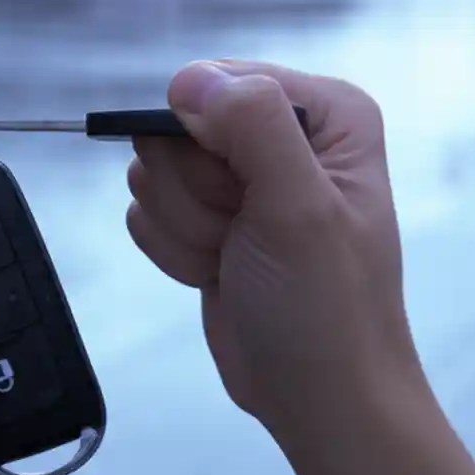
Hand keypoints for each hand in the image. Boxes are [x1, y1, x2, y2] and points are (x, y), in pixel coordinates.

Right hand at [127, 59, 424, 438]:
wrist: (320, 396)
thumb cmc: (327, 308)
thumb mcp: (299, 208)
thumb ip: (252, 127)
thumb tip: (187, 79)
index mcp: (324, 113)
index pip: (217, 82)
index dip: (209, 141)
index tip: (243, 195)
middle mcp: (282, 135)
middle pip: (176, 129)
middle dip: (196, 195)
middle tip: (243, 235)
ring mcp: (241, 181)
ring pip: (153, 173)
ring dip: (186, 229)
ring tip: (236, 260)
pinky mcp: (208, 220)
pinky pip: (147, 212)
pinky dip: (174, 252)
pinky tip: (218, 274)